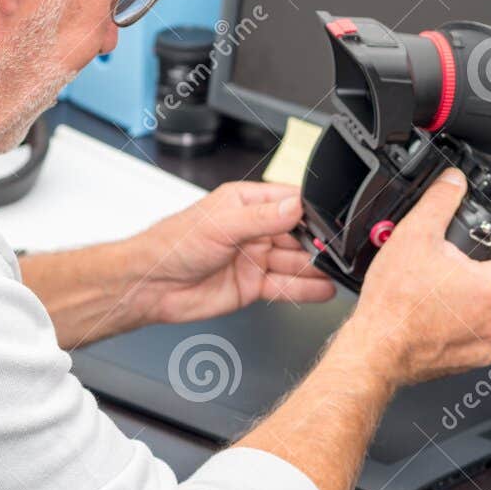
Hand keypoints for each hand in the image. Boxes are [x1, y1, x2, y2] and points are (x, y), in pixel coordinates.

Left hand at [135, 181, 335, 324]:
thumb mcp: (221, 224)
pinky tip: (324, 288)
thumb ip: (263, 217)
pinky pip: (286, 286)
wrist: (151, 285)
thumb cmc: (172, 244)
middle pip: (298, 234)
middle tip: (338, 249)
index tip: (332, 218)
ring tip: (338, 271)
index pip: (289, 201)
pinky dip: (307, 288)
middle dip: (319, 242)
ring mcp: (255, 258)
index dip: (312, 210)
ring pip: (295, 262)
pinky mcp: (253, 286)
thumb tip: (295, 206)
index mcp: (246, 203)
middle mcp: (254, 229)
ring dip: (317, 267)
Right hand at [338, 168, 490, 386]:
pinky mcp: (471, 359)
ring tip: (472, 278)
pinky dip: (480, 319)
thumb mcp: (415, 236)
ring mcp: (484, 342)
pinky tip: (457, 309)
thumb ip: (440, 201)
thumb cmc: (393, 304)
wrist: (376, 348)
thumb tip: (453, 182)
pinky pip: (488, 335)